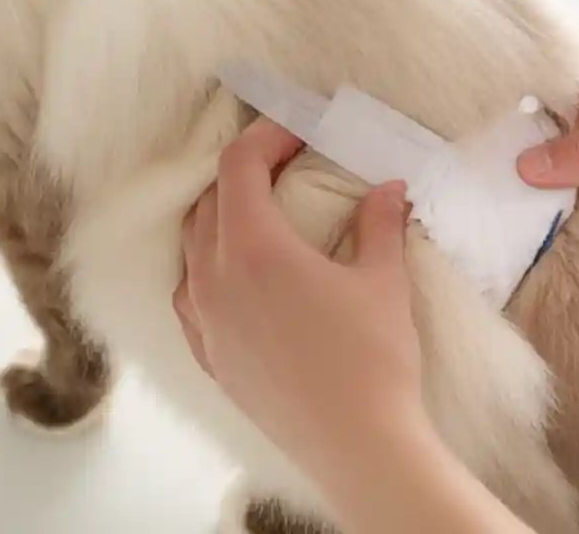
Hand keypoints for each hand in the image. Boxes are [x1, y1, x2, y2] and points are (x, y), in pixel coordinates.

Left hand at [172, 119, 424, 477]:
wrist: (357, 444)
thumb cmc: (373, 358)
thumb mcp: (383, 280)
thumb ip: (379, 224)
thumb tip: (388, 190)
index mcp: (254, 248)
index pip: (239, 166)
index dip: (266, 137)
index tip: (298, 133)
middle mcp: (214, 278)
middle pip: (210, 201)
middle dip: (245, 173)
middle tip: (286, 165)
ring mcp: (204, 321)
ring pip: (191, 248)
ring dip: (220, 218)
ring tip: (259, 214)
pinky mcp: (208, 356)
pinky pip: (189, 295)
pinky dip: (207, 268)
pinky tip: (236, 276)